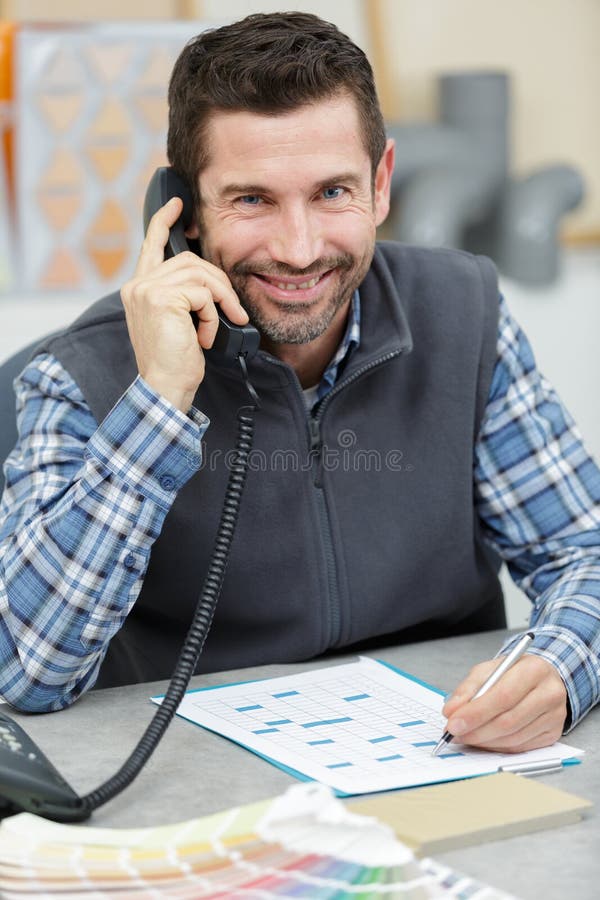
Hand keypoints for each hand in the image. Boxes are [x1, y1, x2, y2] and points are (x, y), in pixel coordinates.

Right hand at [121, 197, 248, 412]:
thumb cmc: (175, 361)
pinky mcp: (161, 299)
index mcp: (139, 289)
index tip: (178, 204)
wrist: (165, 387)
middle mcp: (138, 285)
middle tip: (234, 309)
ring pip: (200, 275)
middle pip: (190, 261)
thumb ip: (183, 297)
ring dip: (221, 299)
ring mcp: (147, 290)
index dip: (164, 221)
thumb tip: (210, 282)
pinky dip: (213, 316)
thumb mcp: (178, 322)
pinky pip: (202, 294)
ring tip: (225, 322)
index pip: (151, 245)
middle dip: (219, 282)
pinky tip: (206, 337)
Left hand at [441, 654, 567, 752]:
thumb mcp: (489, 670)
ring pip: (514, 738)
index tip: (453, 723)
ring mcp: (555, 716)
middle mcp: (550, 693)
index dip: (476, 713)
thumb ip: (468, 689)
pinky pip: (521, 747)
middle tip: (455, 733)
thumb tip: (451, 711)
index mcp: (534, 670)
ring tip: (466, 736)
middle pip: (509, 720)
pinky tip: (483, 741)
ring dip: (484, 741)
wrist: (543, 679)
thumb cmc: (514, 673)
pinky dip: (497, 747)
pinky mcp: (553, 734)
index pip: (503, 696)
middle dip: (477, 731)